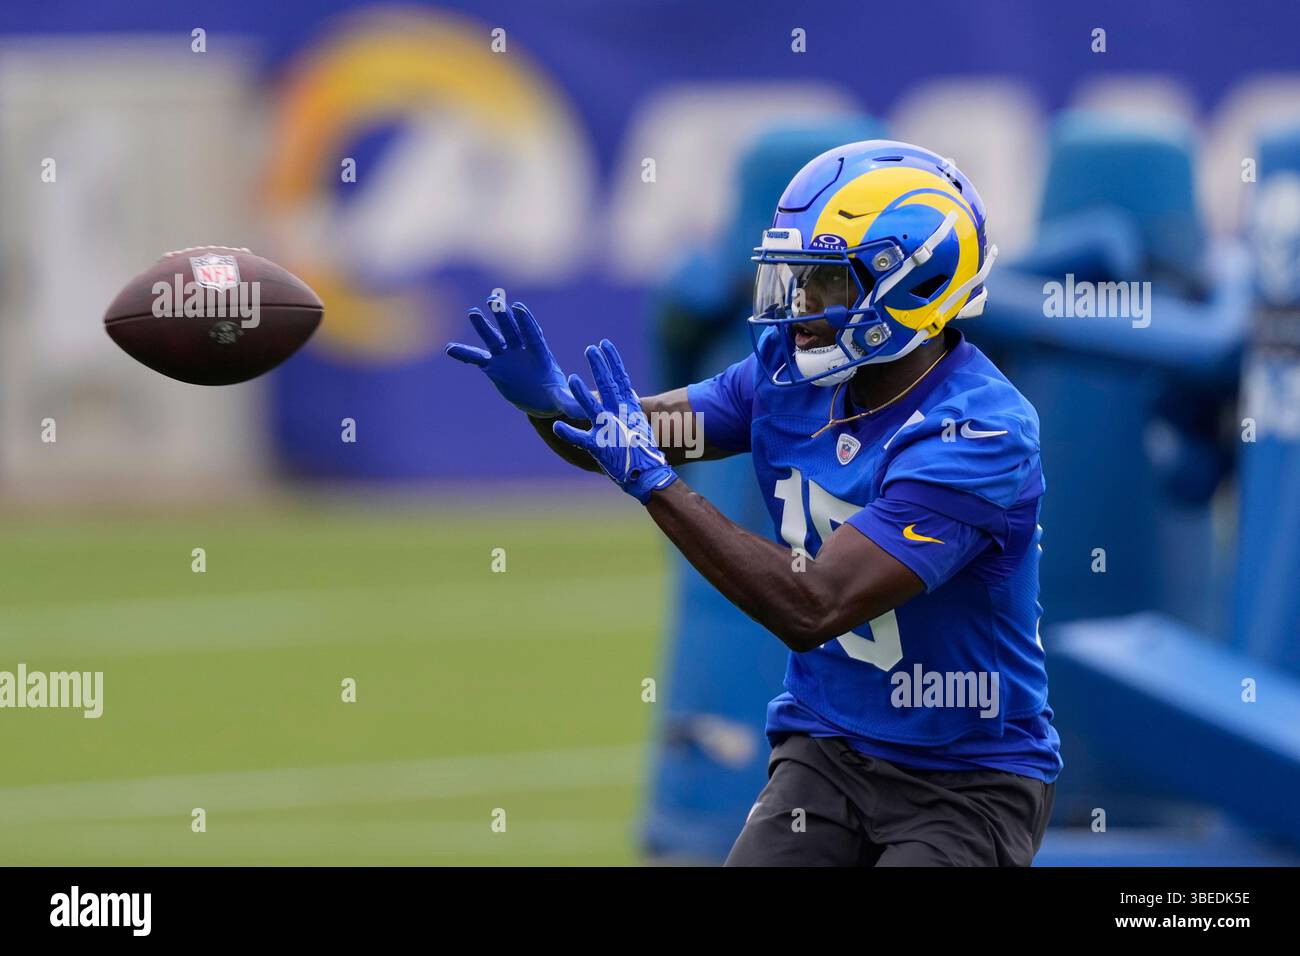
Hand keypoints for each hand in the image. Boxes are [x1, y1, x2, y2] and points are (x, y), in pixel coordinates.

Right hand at [445, 293, 584, 418]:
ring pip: (493, 338)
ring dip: (483, 326)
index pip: (533, 336)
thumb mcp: (563, 399)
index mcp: (541, 355)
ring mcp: (506, 356)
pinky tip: (450, 349)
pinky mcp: (494, 366)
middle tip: (494, 300)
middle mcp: (522, 350)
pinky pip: (477, 358)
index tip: (519, 308)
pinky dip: (464, 353)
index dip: (526, 323)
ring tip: (472, 313)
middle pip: (512, 330)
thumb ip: (569, 400)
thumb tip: (584, 406)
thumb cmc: (556, 395)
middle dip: (503, 317)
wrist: (540, 399)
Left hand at [552, 339, 677, 503]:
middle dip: (599, 367)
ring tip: (571, 379)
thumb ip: (629, 405)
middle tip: (590, 349)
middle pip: (608, 386)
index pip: (620, 378)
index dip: (612, 361)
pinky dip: (568, 433)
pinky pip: (581, 440)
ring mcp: (609, 430)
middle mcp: (618, 416)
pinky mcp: (600, 447)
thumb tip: (627, 390)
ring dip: (581, 394)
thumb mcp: (637, 421)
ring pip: (592, 408)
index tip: (605, 343)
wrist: (648, 473)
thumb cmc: (641, 448)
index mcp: (628, 408)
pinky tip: (556, 427)